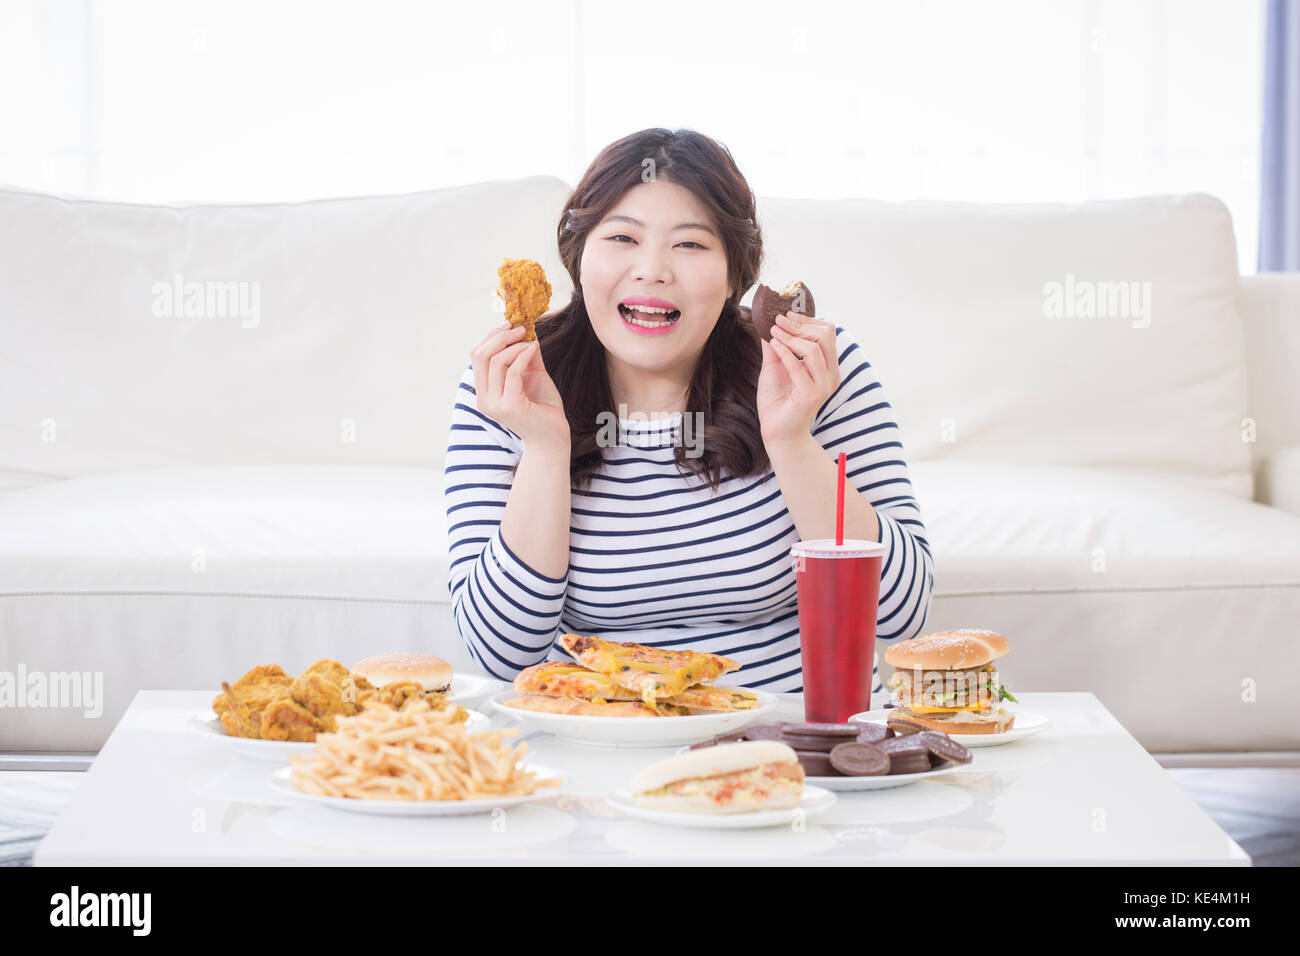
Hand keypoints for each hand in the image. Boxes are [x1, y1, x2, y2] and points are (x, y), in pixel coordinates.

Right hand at [469, 323, 570, 450]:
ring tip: (530, 343)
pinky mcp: (511, 406)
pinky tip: (535, 349)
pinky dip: (524, 355)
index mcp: (484, 392)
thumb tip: (524, 329)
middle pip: (479, 356)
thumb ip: (524, 356)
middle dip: (499, 337)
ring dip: (515, 346)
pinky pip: (513, 372)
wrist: (553, 437)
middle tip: (519, 329)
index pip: (476, 356)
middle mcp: (484, 399)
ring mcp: (496, 404)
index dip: (490, 337)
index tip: (509, 325)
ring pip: (496, 361)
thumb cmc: (543, 408)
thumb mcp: (532, 375)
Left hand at [757, 312, 840, 448]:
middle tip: (779, 320)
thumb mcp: (775, 367)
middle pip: (825, 336)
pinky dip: (785, 352)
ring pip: (814, 349)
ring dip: (792, 337)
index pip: (827, 333)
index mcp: (827, 367)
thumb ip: (776, 347)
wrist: (776, 432)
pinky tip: (773, 344)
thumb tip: (769, 323)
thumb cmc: (778, 402)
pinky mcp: (810, 396)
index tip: (786, 314)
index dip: (807, 320)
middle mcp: (830, 375)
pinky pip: (799, 367)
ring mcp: (822, 386)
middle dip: (800, 325)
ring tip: (774, 332)